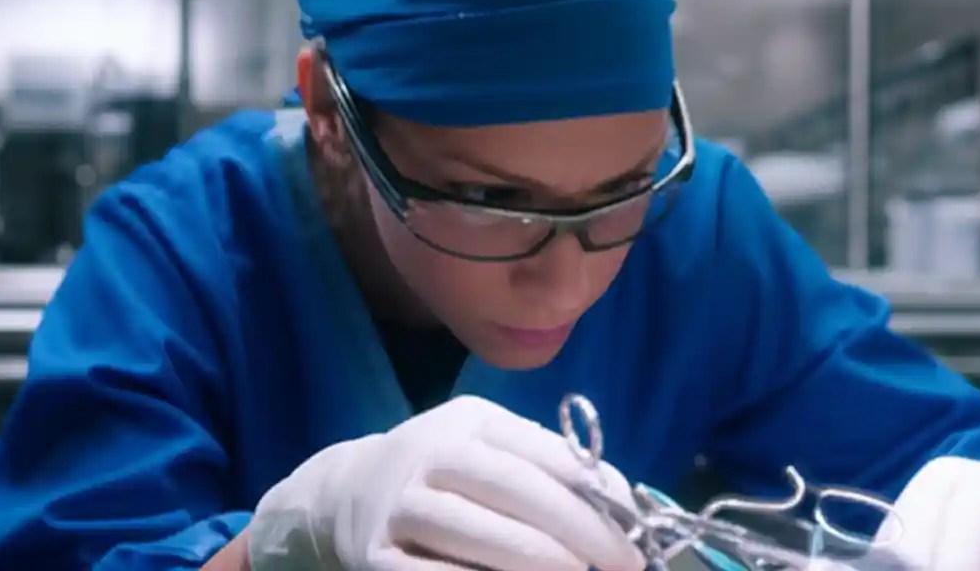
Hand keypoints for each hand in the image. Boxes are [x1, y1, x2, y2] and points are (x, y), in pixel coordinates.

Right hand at [246, 395, 643, 570]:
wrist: (345, 492)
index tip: (635, 525)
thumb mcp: (487, 449)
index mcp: (469, 422)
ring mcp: (398, 504)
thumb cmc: (445, 473)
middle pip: (513, 488)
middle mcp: (431, 453)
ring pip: (474, 532)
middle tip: (624, 563)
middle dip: (579, 530)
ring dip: (537, 561)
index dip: (594, 489)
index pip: (541, 450)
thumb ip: (543, 467)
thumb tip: (620, 506)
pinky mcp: (374, 554)